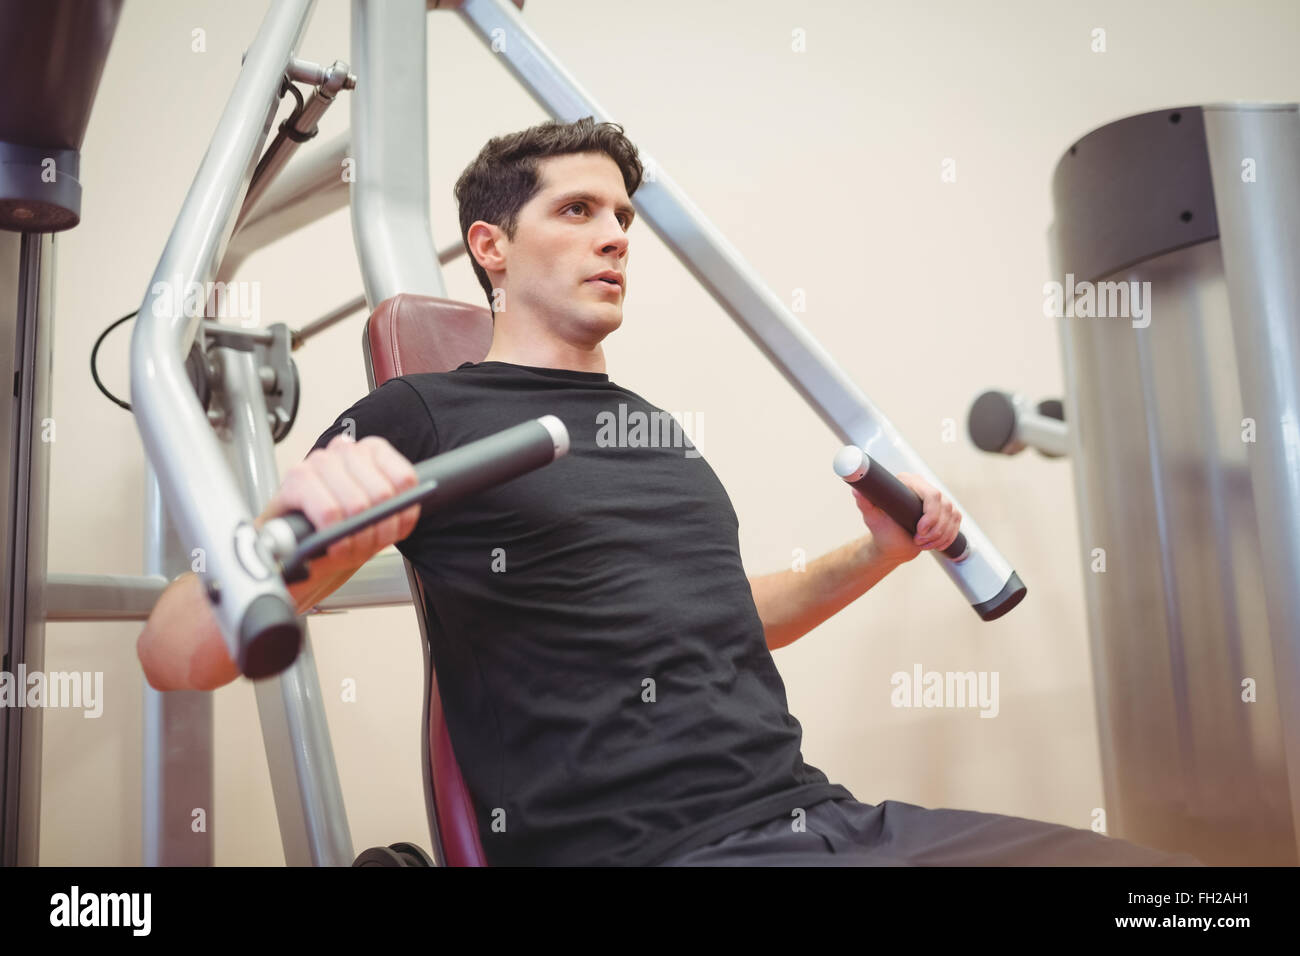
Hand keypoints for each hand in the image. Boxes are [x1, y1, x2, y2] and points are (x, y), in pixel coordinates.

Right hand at [256, 434, 421, 573]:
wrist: (302, 550)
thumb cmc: (342, 532)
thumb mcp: (379, 522)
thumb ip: (398, 510)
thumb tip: (406, 508)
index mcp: (371, 452)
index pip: (405, 478)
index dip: (402, 513)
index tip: (392, 528)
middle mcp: (345, 450)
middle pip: (381, 493)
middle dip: (377, 530)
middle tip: (366, 544)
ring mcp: (318, 462)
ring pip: (356, 504)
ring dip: (356, 538)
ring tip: (349, 548)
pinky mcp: (295, 479)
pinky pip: (328, 512)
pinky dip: (335, 537)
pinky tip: (332, 546)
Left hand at [851, 472, 961, 564]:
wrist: (892, 544)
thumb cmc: (881, 529)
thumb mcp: (872, 517)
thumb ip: (865, 503)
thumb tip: (856, 490)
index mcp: (908, 482)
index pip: (931, 494)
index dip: (930, 514)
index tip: (919, 531)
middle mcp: (924, 487)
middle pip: (945, 505)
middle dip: (935, 528)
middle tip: (919, 540)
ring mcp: (938, 499)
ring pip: (952, 515)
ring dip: (940, 535)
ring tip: (923, 544)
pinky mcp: (947, 512)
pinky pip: (956, 523)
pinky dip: (947, 537)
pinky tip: (935, 545)